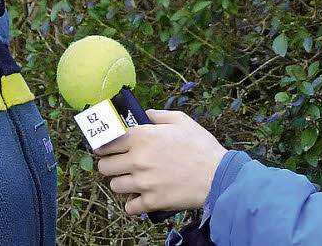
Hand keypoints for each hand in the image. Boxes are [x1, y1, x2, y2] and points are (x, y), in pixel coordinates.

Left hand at [96, 109, 227, 214]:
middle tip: (120, 165)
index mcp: (141, 137)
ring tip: (134, 180)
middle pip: (104, 166)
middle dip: (110, 164)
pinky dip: (133, 204)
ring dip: (122, 183)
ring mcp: (143, 182)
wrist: (218, 175)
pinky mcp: (151, 201)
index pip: (106, 142)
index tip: (105, 149)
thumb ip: (159, 115)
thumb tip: (146, 114)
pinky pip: (129, 207)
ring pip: (114, 186)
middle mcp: (137, 159)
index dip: (103, 146)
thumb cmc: (201, 147)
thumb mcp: (182, 121)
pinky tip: (141, 197)